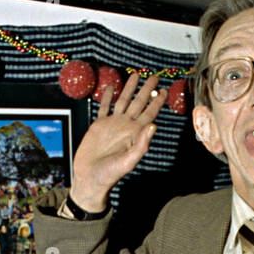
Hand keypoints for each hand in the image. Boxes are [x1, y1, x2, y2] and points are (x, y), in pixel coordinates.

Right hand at [69, 72, 166, 209]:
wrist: (90, 178)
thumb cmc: (110, 174)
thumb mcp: (129, 161)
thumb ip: (142, 144)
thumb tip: (154, 126)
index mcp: (135, 134)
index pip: (149, 114)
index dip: (157, 102)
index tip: (164, 90)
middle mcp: (126, 126)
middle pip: (138, 103)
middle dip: (146, 90)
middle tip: (154, 77)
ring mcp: (112, 124)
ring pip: (123, 101)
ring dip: (129, 88)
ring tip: (135, 75)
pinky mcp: (99, 125)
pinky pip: (104, 107)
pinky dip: (108, 97)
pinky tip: (111, 87)